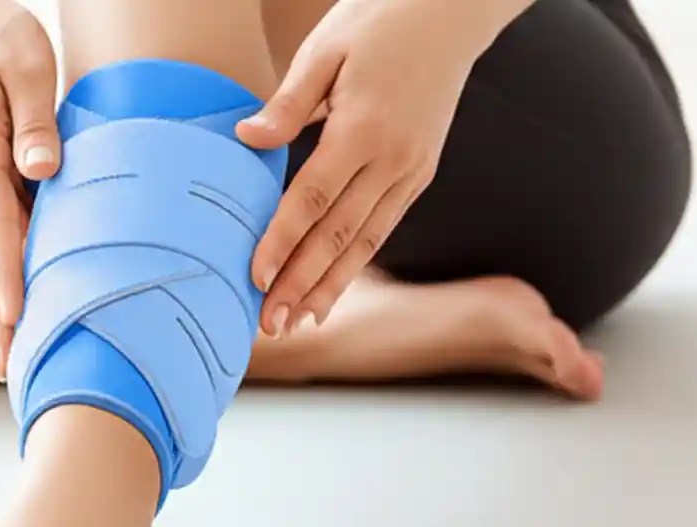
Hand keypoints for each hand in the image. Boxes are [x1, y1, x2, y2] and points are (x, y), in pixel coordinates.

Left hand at [238, 0, 520, 336]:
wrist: (451, 13)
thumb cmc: (378, 20)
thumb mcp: (325, 49)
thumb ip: (288, 103)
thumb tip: (246, 138)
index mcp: (363, 128)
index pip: (311, 200)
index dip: (281, 243)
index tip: (254, 280)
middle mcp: (392, 160)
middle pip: (338, 236)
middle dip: (301, 284)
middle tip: (269, 325)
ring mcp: (411, 171)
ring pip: (365, 243)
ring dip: (329, 287)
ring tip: (297, 322)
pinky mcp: (420, 175)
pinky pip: (383, 229)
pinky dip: (355, 264)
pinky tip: (331, 289)